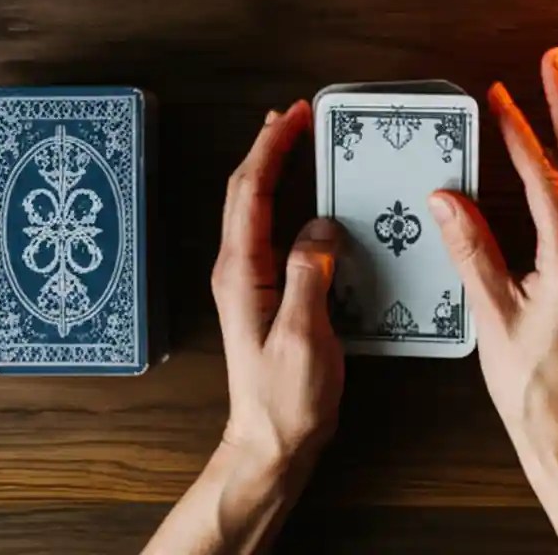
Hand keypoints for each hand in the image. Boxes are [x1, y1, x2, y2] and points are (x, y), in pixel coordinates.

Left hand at [145, 102, 341, 554]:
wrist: (270, 443)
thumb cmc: (285, 399)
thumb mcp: (303, 336)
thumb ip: (309, 274)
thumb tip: (321, 226)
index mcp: (240, 272)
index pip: (250, 193)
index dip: (271, 148)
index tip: (293, 115)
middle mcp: (236, 269)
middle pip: (246, 192)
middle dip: (269, 147)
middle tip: (297, 115)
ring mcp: (246, 281)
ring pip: (255, 209)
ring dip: (274, 170)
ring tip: (298, 142)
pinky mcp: (262, 294)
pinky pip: (270, 232)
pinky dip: (285, 201)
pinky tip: (306, 200)